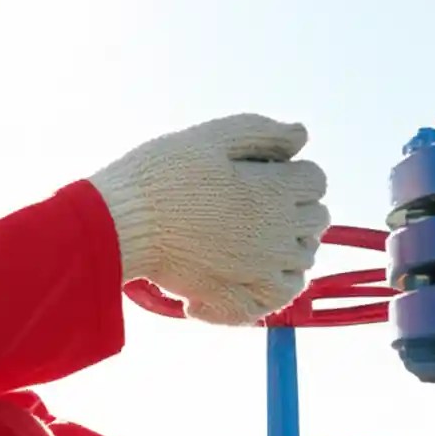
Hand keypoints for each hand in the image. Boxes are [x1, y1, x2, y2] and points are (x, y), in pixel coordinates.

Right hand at [87, 113, 329, 324]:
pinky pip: (273, 302)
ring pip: (301, 264)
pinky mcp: (235, 300)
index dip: (290, 172)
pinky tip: (243, 276)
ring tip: (248, 239)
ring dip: (285, 249)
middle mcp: (278, 235)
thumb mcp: (211, 137)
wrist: (118, 225)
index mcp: (276, 192)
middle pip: (316, 221)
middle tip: (251, 203)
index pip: (315, 180)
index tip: (259, 173)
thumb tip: (301, 135)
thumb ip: (263, 133)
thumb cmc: (160, 177)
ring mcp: (260, 273)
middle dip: (293, 208)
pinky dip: (267, 291)